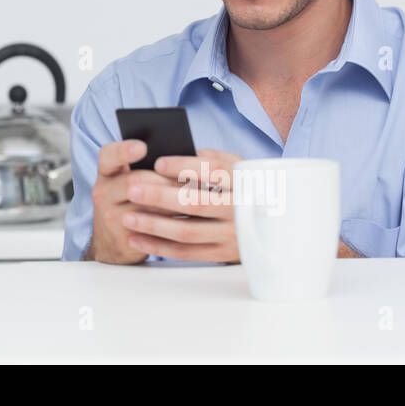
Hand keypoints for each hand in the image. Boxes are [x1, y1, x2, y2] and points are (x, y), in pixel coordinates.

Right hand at [89, 139, 196, 263]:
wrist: (112, 241)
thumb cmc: (128, 202)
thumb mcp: (126, 181)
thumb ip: (146, 167)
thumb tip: (186, 158)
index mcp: (107, 173)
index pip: (110, 155)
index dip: (125, 150)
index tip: (143, 147)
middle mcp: (103, 193)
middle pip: (136, 180)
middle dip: (166, 179)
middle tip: (192, 178)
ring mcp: (111, 218)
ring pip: (149, 207)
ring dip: (176, 202)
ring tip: (199, 197)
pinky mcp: (124, 239)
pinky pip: (154, 231)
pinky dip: (175, 224)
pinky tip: (192, 220)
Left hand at [128, 149, 242, 263]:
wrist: (277, 225)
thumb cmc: (246, 189)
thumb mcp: (242, 169)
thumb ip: (217, 158)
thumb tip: (189, 152)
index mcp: (244, 181)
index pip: (213, 170)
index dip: (184, 166)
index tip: (158, 162)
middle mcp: (239, 209)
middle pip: (196, 202)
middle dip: (160, 196)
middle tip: (132, 188)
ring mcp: (232, 234)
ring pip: (187, 231)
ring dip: (154, 225)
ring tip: (127, 217)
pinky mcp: (223, 253)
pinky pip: (187, 252)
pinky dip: (159, 247)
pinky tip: (137, 239)